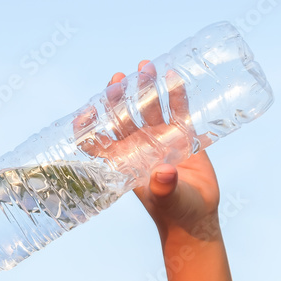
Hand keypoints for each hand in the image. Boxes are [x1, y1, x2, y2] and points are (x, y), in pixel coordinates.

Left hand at [91, 61, 221, 239]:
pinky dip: (175, 93)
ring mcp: (159, 138)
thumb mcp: (168, 200)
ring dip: (145, 88)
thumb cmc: (174, 210)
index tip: (85, 112)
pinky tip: (172, 76)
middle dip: (118, 98)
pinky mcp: (181, 135)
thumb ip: (164, 188)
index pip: (98, 143)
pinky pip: (177, 109)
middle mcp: (138, 146)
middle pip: (122, 117)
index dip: (88, 128)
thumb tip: (164, 172)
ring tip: (145, 66)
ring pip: (149, 108)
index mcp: (124, 162)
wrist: (196, 214)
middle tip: (118, 79)